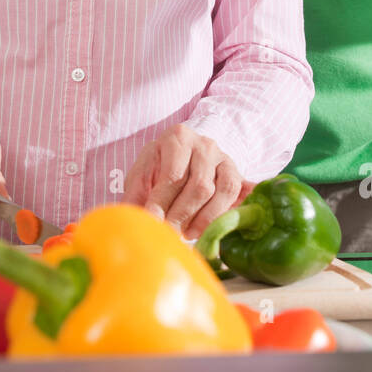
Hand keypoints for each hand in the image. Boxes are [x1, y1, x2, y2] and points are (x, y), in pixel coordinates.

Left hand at [120, 124, 254, 239]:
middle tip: (170, 233)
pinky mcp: (237, 173)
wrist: (184, 155)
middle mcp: (204, 144)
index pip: (173, 175)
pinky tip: (216, 228)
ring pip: (222, 192)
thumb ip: (136, 193)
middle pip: (199, 186)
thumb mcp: (143, 173)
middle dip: (182, 215)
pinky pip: (238, 195)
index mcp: (177, 137)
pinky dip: (227, 213)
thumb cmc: (159, 166)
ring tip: (187, 234)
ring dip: (204, 219)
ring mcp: (224, 157)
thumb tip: (133, 218)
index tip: (153, 222)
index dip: (162, 202)